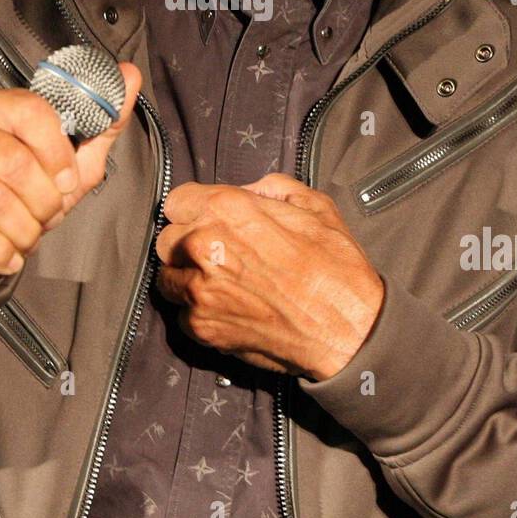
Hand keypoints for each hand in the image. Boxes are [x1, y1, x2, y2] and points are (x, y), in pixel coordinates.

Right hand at [0, 65, 141, 276]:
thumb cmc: (20, 195)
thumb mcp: (69, 161)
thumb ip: (101, 120)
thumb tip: (129, 75)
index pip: (33, 113)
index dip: (59, 156)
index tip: (68, 180)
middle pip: (16, 164)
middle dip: (44, 204)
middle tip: (44, 216)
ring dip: (23, 232)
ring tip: (23, 236)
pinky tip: (3, 254)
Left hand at [154, 173, 385, 379]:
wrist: (349, 329)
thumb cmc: (335, 268)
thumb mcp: (313, 206)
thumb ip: (271, 188)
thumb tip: (249, 191)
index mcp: (226, 209)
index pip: (176, 201)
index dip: (194, 211)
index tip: (206, 221)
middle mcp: (203, 246)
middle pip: (167, 239)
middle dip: (188, 245)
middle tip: (218, 255)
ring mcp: (198, 290)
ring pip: (168, 278)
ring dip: (188, 279)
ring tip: (221, 284)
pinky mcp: (202, 327)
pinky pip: (182, 314)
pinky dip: (200, 313)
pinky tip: (230, 308)